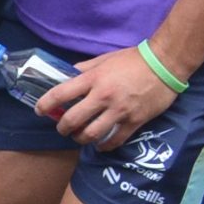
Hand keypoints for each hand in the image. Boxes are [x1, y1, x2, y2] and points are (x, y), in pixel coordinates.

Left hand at [36, 46, 180, 150]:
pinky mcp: (134, 121)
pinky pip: (115, 140)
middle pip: (73, 119)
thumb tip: (69, 75)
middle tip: (61, 129)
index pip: (61, 94)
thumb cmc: (134, 59)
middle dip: (62, 128)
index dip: (45, 104)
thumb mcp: (104, 59)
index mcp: (93, 78)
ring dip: (81, 138)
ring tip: (80, 137)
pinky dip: (104, 145)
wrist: (165, 64)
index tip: (39, 110)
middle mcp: (103, 96)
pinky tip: (100, 145)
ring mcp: (119, 110)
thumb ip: (85, 69)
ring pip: (92, 133)